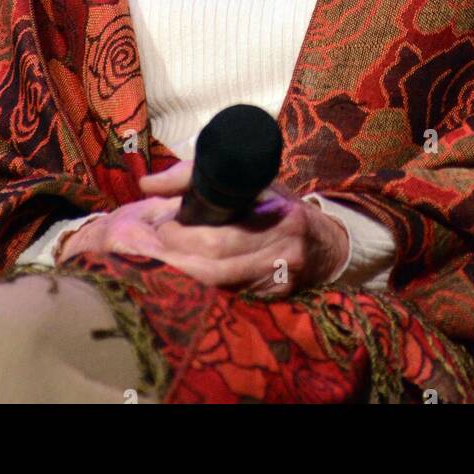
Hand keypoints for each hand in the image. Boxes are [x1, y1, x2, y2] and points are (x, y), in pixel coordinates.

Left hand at [58, 159, 349, 297]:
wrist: (326, 243)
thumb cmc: (277, 205)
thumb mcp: (249, 181)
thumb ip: (197, 176)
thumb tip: (148, 184)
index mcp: (276, 213)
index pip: (220, 234)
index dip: (185, 235)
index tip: (163, 226)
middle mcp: (282, 247)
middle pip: (217, 263)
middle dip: (181, 254)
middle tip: (160, 242)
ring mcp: (280, 277)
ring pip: (221, 283)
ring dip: (188, 273)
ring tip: (167, 258)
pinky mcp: (276, 297)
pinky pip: (233, 294)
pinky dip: (207, 285)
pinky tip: (191, 275)